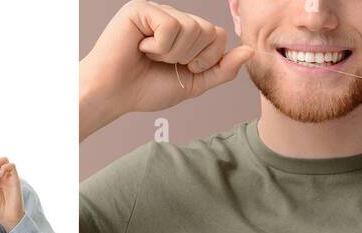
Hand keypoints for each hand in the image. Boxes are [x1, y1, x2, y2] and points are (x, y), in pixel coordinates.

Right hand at [80, 0, 252, 138]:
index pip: (217, 35)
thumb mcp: (193, 84)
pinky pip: (170, 26)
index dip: (207, 58)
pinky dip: (159, 46)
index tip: (183, 69)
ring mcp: (156, 10)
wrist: (112, 95)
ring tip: (150, 56)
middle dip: (191, 56)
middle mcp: (172, 16)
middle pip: (208, 30)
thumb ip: (221, 70)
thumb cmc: (145, 90)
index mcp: (184, 31)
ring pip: (191, 28)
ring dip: (172, 53)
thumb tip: (249, 51)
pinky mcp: (140, 9)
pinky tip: (140, 48)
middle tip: (164, 63)